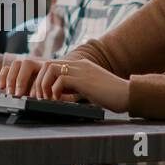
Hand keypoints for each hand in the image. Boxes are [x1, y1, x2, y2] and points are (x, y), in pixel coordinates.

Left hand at [0, 56, 129, 112]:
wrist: (127, 94)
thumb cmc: (110, 96)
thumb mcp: (88, 90)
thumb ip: (74, 89)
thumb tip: (57, 96)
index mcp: (79, 66)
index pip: (52, 65)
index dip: (41, 79)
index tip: (38, 94)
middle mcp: (78, 64)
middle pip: (47, 65)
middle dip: (37, 82)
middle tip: (36, 97)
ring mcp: (80, 70)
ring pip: (50, 69)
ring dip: (43, 85)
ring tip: (45, 99)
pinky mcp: (83, 78)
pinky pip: (60, 79)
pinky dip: (54, 90)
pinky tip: (58, 100)